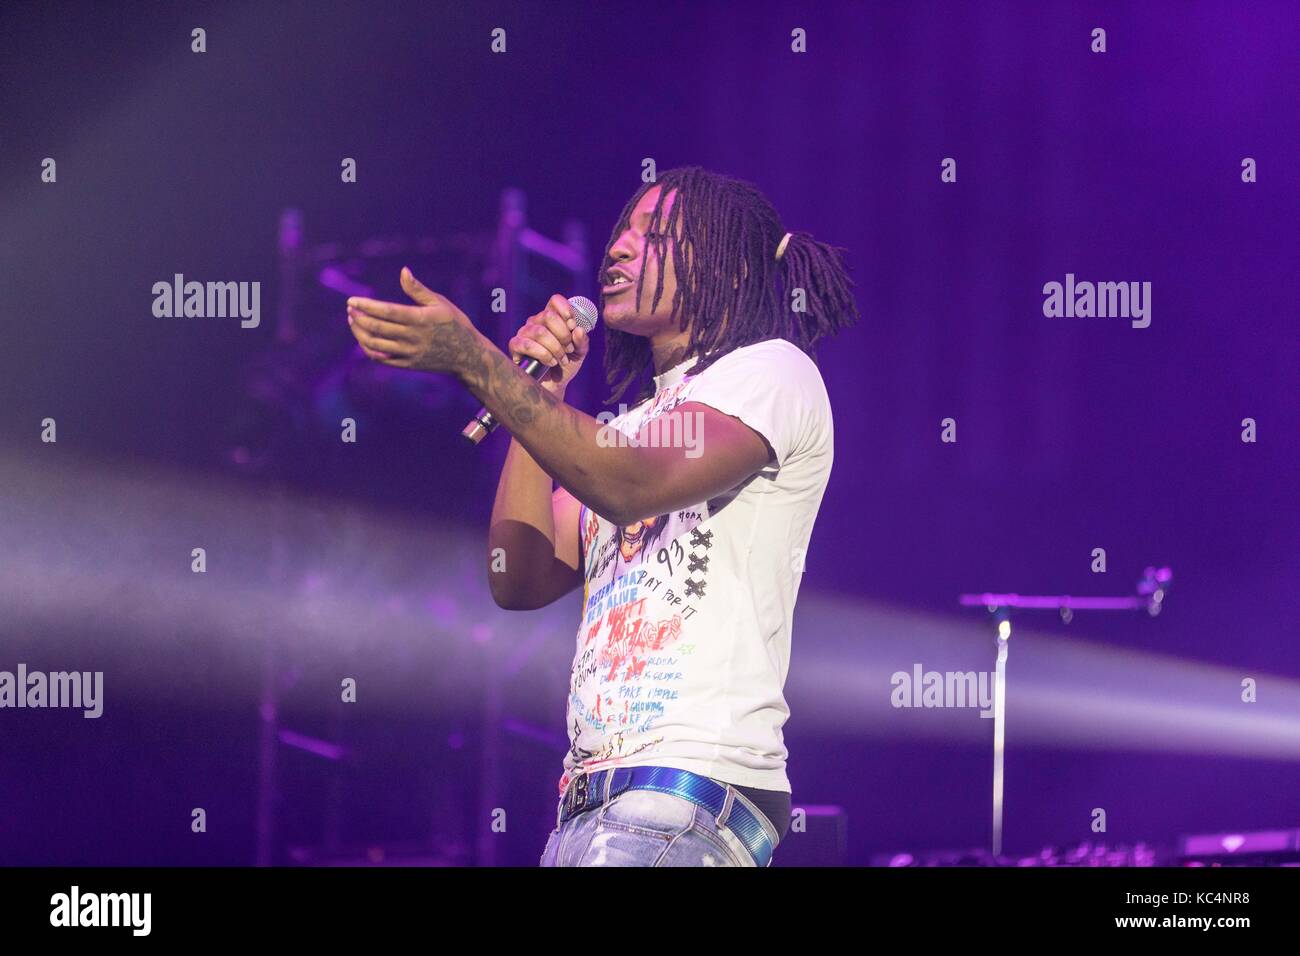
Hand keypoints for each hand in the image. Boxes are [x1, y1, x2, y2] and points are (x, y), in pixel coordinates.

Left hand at [346, 267, 483, 376]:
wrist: (467, 355)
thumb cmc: (454, 324)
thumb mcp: (440, 303)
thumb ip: (418, 289)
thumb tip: (403, 271)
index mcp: (421, 319)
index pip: (387, 312)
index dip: (367, 306)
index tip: (352, 300)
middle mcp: (414, 338)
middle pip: (377, 328)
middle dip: (359, 317)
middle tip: (351, 309)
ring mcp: (410, 353)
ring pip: (375, 344)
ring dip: (359, 332)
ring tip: (353, 320)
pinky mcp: (408, 364)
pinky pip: (381, 358)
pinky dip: (368, 348)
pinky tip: (363, 337)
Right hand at [508, 294, 589, 394]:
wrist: (554, 386)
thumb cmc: (565, 365)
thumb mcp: (579, 353)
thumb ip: (582, 341)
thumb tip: (578, 330)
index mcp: (551, 318)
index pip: (555, 301)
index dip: (566, 310)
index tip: (573, 325)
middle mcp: (536, 322)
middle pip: (548, 316)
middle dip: (563, 335)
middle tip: (568, 349)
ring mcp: (524, 333)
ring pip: (540, 332)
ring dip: (555, 348)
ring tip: (561, 359)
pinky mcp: (515, 346)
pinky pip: (526, 344)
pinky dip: (543, 355)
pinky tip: (550, 362)